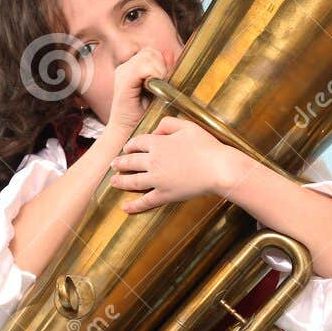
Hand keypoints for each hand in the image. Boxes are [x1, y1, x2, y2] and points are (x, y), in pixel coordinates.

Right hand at [106, 47, 168, 137]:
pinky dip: (153, 74)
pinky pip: (143, 66)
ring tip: (156, 88)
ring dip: (158, 70)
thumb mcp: (158, 92)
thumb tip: (172, 54)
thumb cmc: (143, 119)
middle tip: (161, 86)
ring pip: (148, 56)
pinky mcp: (123, 81)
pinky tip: (151, 88)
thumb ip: (163, 73)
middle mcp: (124, 68)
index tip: (164, 82)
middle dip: (161, 66)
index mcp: (131, 70)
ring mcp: (122, 73)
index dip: (162, 64)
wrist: (127, 135)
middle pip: (151, 52)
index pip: (152, 53)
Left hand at [107, 116, 232, 211]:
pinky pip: (146, 201)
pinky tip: (125, 208)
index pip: (138, 143)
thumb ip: (168, 123)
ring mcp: (157, 180)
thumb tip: (156, 129)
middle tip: (114, 165)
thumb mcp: (188, 126)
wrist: (218, 168)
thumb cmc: (206, 146)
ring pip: (133, 181)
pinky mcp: (165, 195)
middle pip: (131, 161)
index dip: (130, 145)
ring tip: (113, 181)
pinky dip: (134, 205)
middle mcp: (153, 161)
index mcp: (158, 143)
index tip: (127, 148)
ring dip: (121, 181)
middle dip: (120, 163)